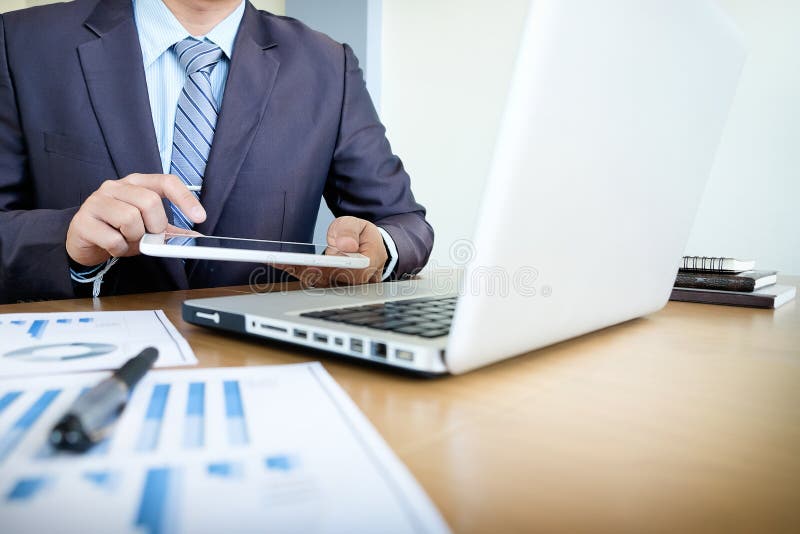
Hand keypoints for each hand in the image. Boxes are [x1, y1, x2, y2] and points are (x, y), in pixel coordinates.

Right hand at [66, 174, 205, 266]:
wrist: (84, 241)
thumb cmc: (118, 230)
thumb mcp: (147, 227)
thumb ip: (169, 229)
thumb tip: (195, 237)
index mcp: (136, 183)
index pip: (166, 182)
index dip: (185, 199)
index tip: (200, 217)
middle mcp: (115, 186)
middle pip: (149, 202)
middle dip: (155, 226)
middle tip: (147, 236)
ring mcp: (97, 201)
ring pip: (131, 219)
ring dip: (135, 238)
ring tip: (126, 239)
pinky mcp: (83, 221)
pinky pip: (113, 239)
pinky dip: (120, 249)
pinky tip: (113, 246)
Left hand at [279, 216, 387, 287]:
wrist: (366, 245)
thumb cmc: (362, 235)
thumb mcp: (358, 224)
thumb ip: (350, 231)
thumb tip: (345, 245)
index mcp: (368, 264)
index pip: (352, 271)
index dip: (332, 269)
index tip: (314, 265)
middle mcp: (357, 280)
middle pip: (331, 280)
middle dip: (308, 271)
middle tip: (285, 263)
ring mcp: (343, 285)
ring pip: (320, 283)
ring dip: (298, 272)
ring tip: (278, 262)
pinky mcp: (331, 285)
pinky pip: (314, 281)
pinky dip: (297, 272)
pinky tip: (280, 264)